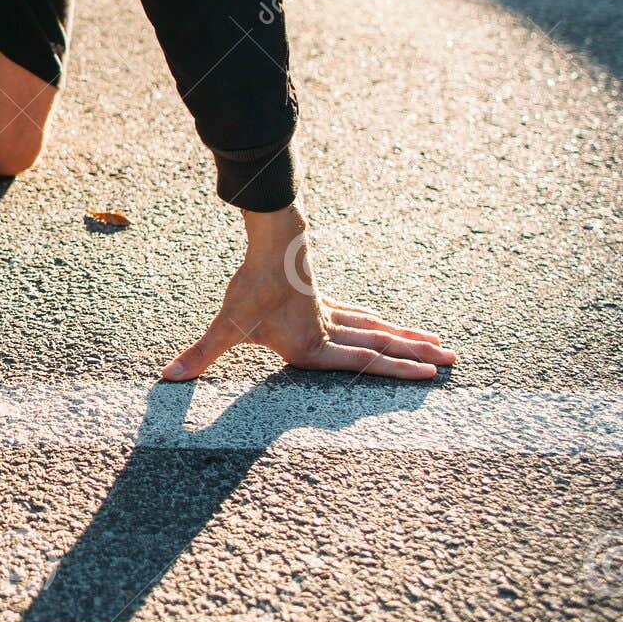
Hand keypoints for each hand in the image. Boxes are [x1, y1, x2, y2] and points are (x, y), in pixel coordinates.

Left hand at [162, 203, 454, 381]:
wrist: (270, 243)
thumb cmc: (251, 287)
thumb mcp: (227, 326)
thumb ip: (202, 354)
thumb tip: (168, 377)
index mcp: (312, 347)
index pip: (362, 363)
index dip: (397, 371)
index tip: (431, 375)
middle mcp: (327, 332)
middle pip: (380, 345)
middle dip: (416, 357)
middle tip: (454, 362)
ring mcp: (328, 313)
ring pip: (375, 329)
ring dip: (405, 339)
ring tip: (438, 345)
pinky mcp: (321, 298)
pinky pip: (357, 315)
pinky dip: (377, 323)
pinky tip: (385, 323)